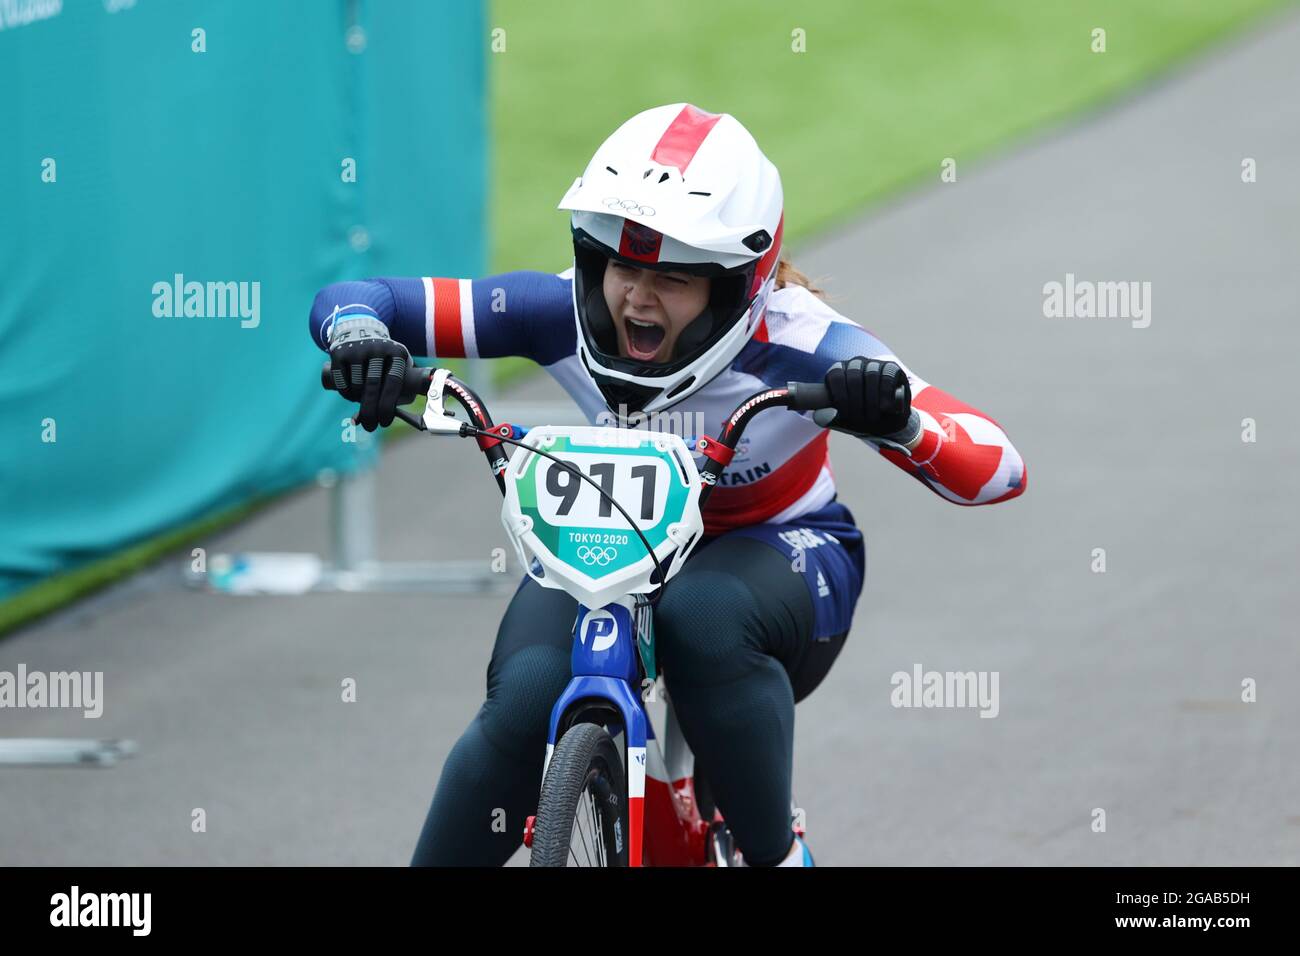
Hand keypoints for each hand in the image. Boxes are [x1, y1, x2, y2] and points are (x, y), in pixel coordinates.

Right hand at [327, 312, 410, 430]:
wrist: (361, 332)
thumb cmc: (384, 361)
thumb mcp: (395, 370)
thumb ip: (394, 395)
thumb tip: (375, 420)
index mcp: (397, 354)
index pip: (393, 382)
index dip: (388, 405)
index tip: (385, 422)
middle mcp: (377, 349)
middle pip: (372, 386)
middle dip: (370, 411)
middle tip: (370, 427)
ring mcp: (357, 349)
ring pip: (356, 385)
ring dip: (357, 401)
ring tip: (361, 402)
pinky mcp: (339, 352)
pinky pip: (341, 381)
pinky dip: (345, 393)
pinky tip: (350, 395)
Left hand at [814, 357, 911, 436]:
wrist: (886, 422)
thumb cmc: (861, 419)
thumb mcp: (843, 422)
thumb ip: (829, 419)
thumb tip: (817, 416)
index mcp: (838, 372)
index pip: (835, 376)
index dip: (840, 396)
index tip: (845, 414)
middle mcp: (854, 364)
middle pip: (853, 377)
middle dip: (856, 402)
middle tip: (860, 420)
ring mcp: (873, 364)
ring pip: (871, 375)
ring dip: (872, 400)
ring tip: (873, 417)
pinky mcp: (891, 367)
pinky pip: (887, 376)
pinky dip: (885, 393)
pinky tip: (884, 407)